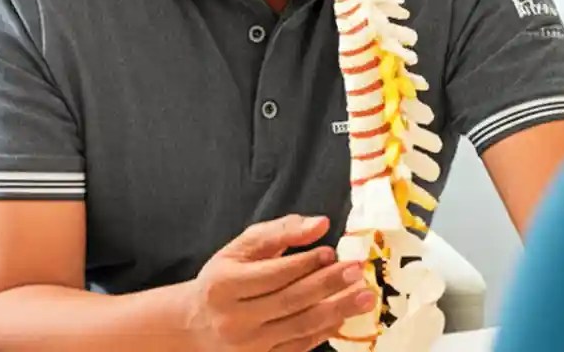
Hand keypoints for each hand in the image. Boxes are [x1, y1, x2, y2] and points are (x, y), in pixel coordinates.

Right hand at [186, 215, 376, 351]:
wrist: (198, 323)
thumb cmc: (226, 277)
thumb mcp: (242, 247)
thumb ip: (280, 231)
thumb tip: (320, 224)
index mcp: (225, 285)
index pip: (272, 274)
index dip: (305, 263)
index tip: (332, 251)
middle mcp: (234, 318)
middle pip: (290, 300)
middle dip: (328, 284)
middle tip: (357, 270)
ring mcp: (248, 345)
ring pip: (300, 326)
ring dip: (337, 310)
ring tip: (365, 296)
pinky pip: (299, 346)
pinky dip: (324, 331)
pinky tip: (343, 315)